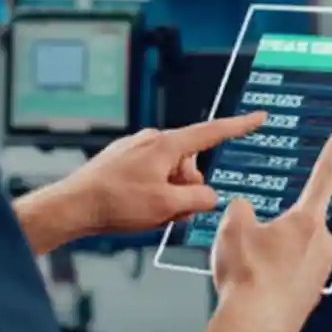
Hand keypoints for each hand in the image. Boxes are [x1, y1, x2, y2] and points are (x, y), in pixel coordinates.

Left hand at [64, 112, 267, 235]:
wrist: (73, 205)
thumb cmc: (116, 203)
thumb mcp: (166, 206)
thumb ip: (198, 198)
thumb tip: (209, 195)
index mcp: (167, 145)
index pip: (212, 132)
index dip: (239, 126)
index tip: (258, 117)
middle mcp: (152, 140)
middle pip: (190, 164)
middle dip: (187, 188)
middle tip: (170, 212)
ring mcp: (135, 148)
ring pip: (170, 173)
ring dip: (168, 194)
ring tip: (147, 213)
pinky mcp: (123, 160)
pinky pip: (151, 175)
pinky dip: (152, 192)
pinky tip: (134, 209)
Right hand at [210, 124, 331, 331]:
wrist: (253, 328)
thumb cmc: (249, 278)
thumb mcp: (232, 227)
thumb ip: (239, 208)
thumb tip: (242, 209)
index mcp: (307, 220)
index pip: (323, 174)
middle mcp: (322, 244)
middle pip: (297, 222)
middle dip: (274, 230)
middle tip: (250, 246)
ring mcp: (319, 272)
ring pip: (291, 251)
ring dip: (272, 256)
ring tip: (249, 272)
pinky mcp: (311, 295)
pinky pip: (289, 276)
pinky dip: (272, 278)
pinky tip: (254, 287)